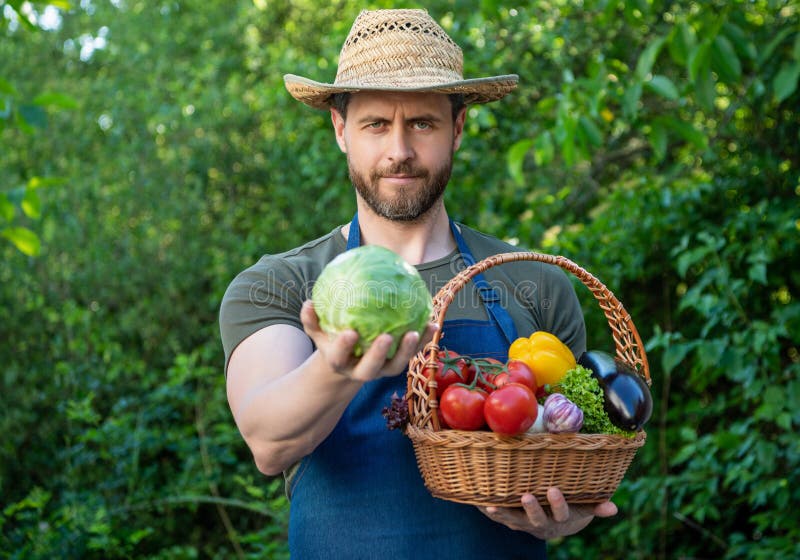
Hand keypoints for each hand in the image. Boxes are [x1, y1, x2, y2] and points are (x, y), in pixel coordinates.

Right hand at [301, 299, 436, 381]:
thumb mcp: (318, 333)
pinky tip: (434, 324)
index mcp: (340, 363)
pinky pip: (413, 353)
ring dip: (408, 350)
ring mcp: (382, 370)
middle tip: (386, 337)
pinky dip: (424, 340)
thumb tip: (307, 302)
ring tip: (416, 331)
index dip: (344, 347)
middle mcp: (362, 371)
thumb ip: (312, 320)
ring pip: (396, 365)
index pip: (340, 358)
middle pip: (371, 368)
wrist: (349, 363)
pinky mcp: (398, 364)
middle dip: (379, 355)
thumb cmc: (331, 341)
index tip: (349, 332)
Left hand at [478, 487, 617, 539]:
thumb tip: (613, 508)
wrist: (557, 525)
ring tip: (490, 506)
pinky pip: (499, 518)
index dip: (557, 504)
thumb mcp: (586, 508)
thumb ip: (597, 507)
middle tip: (525, 496)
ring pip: (513, 520)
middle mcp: (542, 524)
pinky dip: (488, 512)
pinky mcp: (512, 521)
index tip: (554, 490)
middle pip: (535, 520)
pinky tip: (477, 502)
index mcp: (561, 518)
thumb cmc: (573, 507)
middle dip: (531, 509)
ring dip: (502, 513)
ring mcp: (526, 524)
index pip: (561, 513)